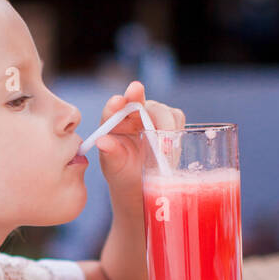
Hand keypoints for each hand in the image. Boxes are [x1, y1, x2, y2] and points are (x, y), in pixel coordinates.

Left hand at [95, 80, 184, 196]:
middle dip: (138, 97)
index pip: (112, 108)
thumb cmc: (123, 171)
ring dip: (164, 126)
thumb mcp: (114, 165)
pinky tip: (170, 148)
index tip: (118, 101)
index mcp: (113, 122)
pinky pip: (176, 118)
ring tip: (162, 150)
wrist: (141, 181)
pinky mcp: (169, 120)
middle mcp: (132, 113)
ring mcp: (152, 115)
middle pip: (137, 99)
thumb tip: (102, 142)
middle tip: (138, 97)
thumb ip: (110, 153)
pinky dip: (175, 131)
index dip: (115, 104)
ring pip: (160, 109)